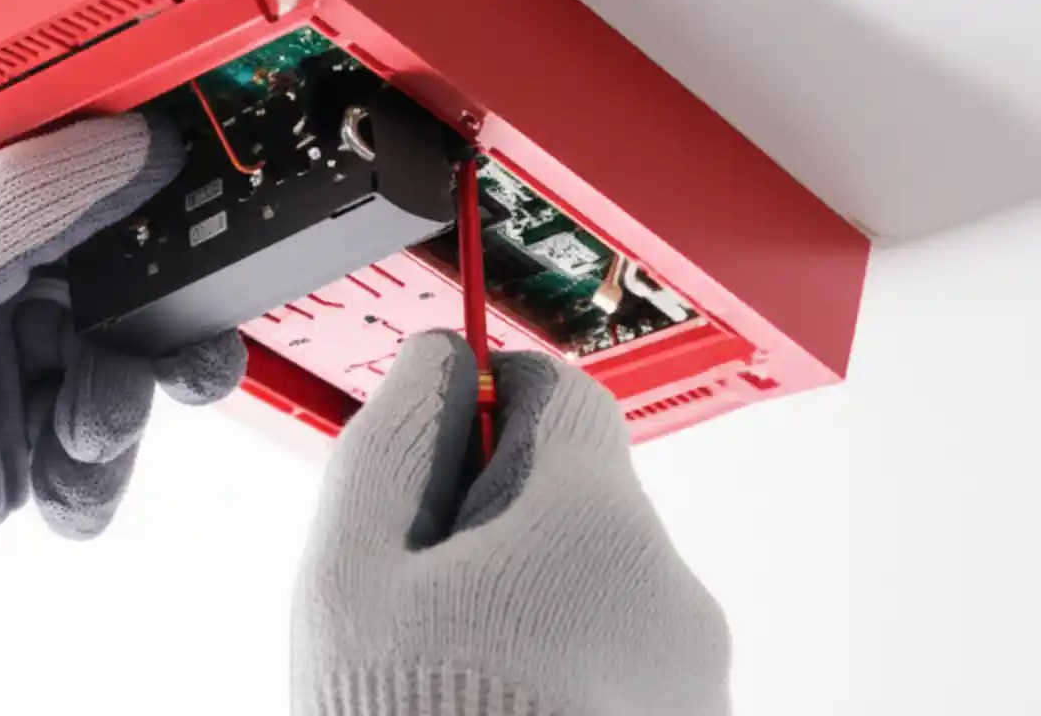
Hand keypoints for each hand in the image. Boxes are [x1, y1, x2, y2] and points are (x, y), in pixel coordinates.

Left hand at [0, 114, 245, 654]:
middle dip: (156, 339)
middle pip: (130, 279)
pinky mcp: (34, 431)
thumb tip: (132, 140)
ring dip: (116, 417)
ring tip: (75, 446)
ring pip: (129, 369)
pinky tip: (56, 486)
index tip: (195, 240)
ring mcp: (18, 358)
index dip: (149, 199)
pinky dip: (96, 475)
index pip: (80, 173)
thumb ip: (24, 203)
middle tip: (181, 371)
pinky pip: (109, 443)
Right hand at [293, 332, 730, 714]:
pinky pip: (630, 645)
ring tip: (471, 667)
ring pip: (606, 573)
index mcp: (591, 528)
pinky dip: (574, 651)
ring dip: (540, 590)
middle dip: (507, 512)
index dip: (494, 400)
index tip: (450, 439)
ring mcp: (694, 668)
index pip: (563, 394)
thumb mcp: (352, 576)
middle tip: (432, 590)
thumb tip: (433, 364)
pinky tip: (514, 705)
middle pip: (585, 489)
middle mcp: (670, 589)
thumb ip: (392, 443)